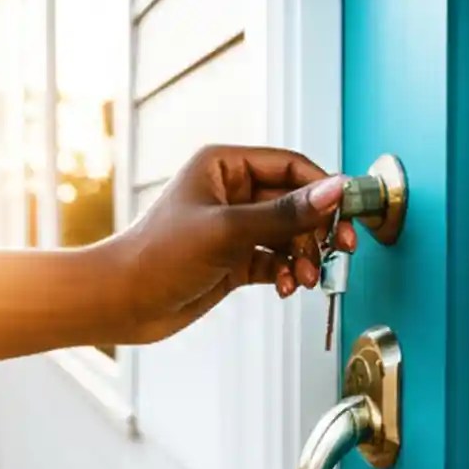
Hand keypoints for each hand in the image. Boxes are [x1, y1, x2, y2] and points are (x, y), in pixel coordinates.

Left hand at [106, 145, 355, 343]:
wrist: (120, 302)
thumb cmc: (156, 256)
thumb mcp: (227, 230)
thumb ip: (284, 213)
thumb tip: (334, 192)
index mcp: (224, 166)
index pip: (290, 167)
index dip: (323, 190)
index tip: (348, 215)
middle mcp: (230, 192)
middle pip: (294, 203)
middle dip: (316, 230)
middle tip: (339, 252)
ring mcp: (232, 227)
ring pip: (287, 235)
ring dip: (303, 256)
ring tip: (304, 279)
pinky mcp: (231, 258)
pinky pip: (274, 259)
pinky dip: (285, 272)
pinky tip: (286, 287)